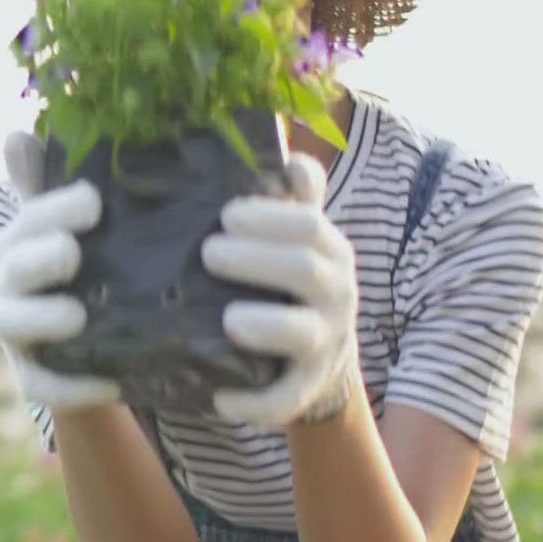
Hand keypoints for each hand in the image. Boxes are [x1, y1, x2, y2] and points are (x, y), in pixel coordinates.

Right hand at [0, 132, 122, 411]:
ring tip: (78, 317)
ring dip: (44, 320)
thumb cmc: (75, 270)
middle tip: (73, 253)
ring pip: (17, 325)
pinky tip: (112, 382)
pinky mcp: (34, 376)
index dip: (55, 210)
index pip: (30, 221)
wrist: (80, 342)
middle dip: (41, 259)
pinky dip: (75, 386)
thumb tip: (13, 134)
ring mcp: (18, 334)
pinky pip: (46, 385)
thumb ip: (44, 184)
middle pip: (15, 269)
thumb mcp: (62, 228)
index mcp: (18, 243)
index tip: (94, 202)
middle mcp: (8, 287)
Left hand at [200, 152, 360, 426]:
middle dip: (256, 260)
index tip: (225, 213)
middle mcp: (335, 292)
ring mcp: (325, 341)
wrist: (319, 358)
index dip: (269, 216)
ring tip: (228, 319)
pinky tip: (220, 400)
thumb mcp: (296, 235)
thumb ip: (291, 193)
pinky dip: (254, 403)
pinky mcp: (306, 388)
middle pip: (306, 269)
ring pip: (303, 333)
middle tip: (207, 253)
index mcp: (328, 249)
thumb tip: (284, 138)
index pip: (309, 224)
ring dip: (266, 325)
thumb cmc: (289, 281)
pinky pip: (285, 400)